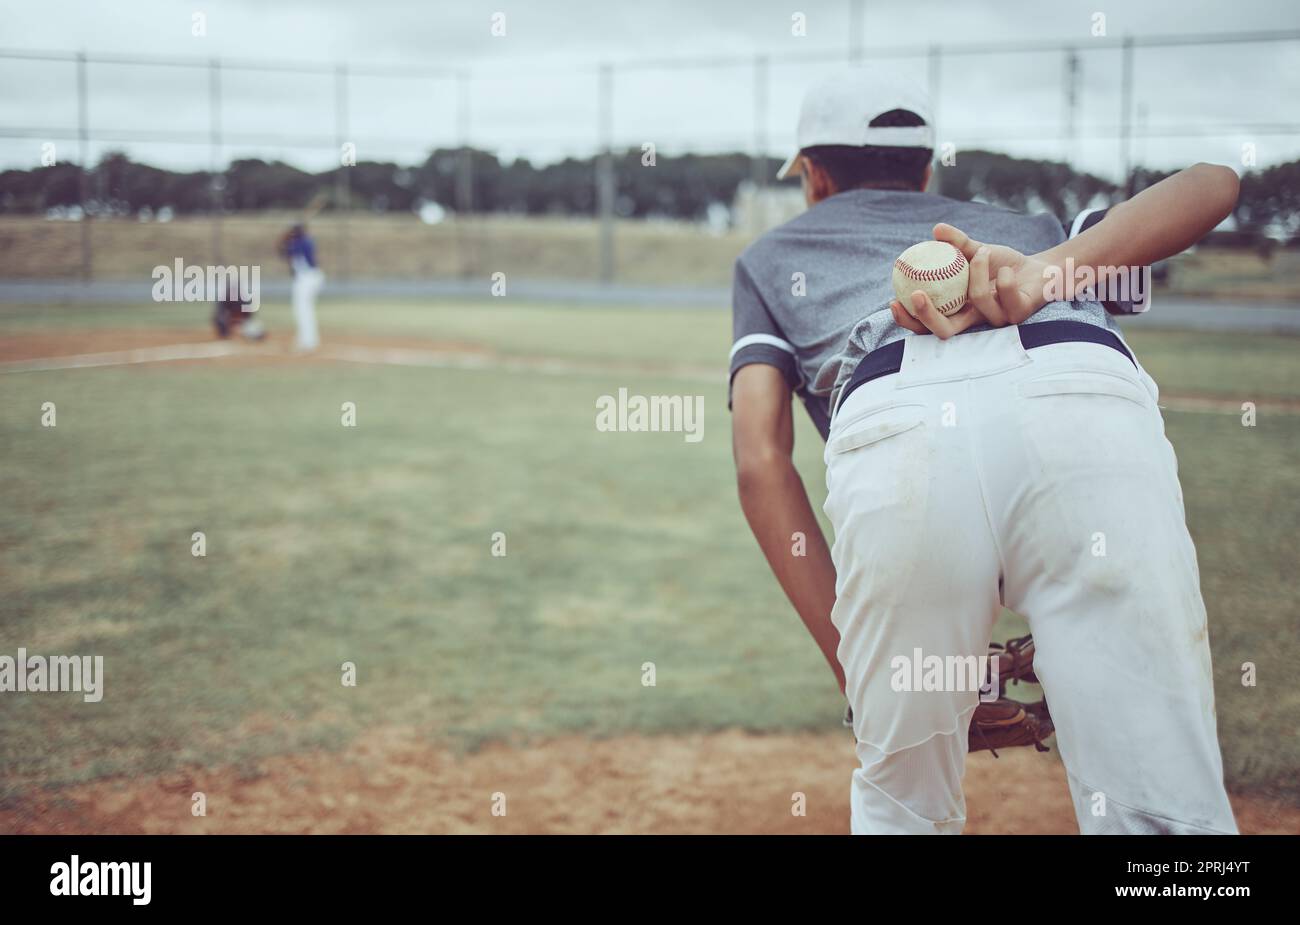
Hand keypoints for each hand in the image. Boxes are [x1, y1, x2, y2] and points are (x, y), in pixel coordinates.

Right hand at [890, 223, 1058, 337]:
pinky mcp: (1019, 315)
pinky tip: (1005, 268)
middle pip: (943, 332)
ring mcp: (997, 320)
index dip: (908, 319)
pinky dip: (1002, 274)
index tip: (894, 300)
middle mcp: (974, 320)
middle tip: (916, 293)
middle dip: (925, 317)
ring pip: (978, 303)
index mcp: (958, 311)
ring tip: (984, 253)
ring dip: (977, 272)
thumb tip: (935, 229)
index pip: (926, 324)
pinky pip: (1004, 295)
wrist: (1040, 269)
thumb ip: (957, 244)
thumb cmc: (1003, 264)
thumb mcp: (977, 251)